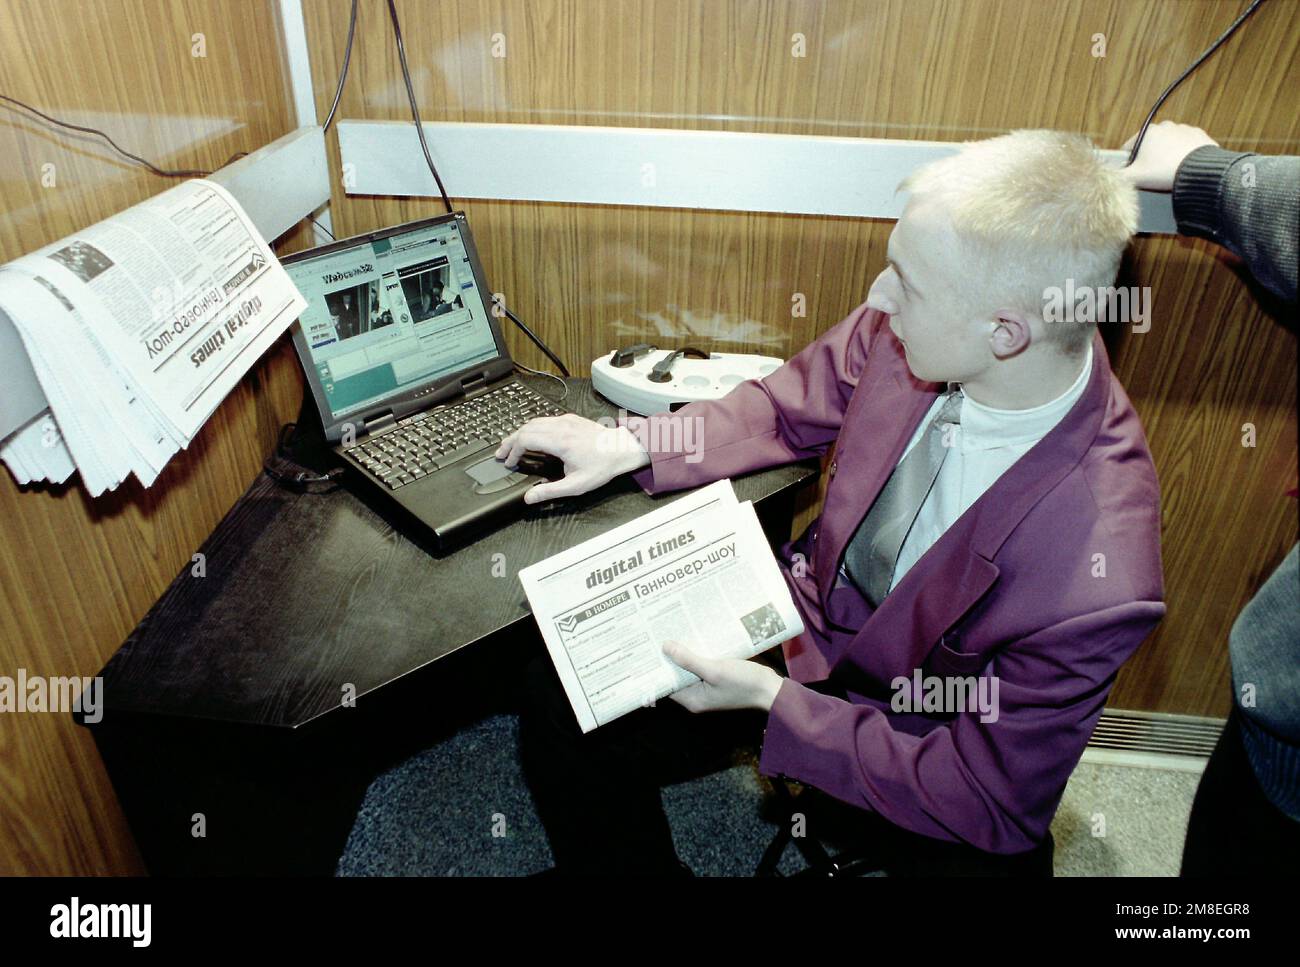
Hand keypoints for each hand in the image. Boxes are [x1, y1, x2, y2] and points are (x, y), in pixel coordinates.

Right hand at [495, 413, 649, 503]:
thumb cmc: (602, 466)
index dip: (513, 451)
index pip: (526, 439)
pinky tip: (532, 437)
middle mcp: (561, 427)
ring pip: (534, 421)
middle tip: (502, 453)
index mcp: (560, 442)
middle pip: (526, 428)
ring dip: (520, 433)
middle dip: (510, 441)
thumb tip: (530, 498)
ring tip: (512, 445)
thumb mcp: (576, 485)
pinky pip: (546, 420)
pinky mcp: (570, 419)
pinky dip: (533, 428)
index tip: (509, 462)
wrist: (622, 449)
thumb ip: (550, 491)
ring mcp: (566, 421)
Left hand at [662, 641, 783, 712]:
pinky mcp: (717, 679)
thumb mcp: (714, 670)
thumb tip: (665, 648)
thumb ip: (689, 660)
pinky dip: (697, 655)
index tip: (648, 653)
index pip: (666, 686)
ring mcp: (708, 688)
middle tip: (658, 637)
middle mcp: (697, 696)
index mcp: (692, 699)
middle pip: (676, 677)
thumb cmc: (743, 683)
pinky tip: (694, 640)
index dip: (657, 670)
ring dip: (684, 655)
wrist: (771, 689)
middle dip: (669, 659)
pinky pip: (701, 667)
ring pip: (689, 670)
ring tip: (673, 634)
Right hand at [1120, 121, 1217, 191]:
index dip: (1128, 161)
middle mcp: (1165, 126)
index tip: (1133, 172)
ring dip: (1168, 154)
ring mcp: (1184, 129)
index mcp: (1147, 132)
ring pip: (1169, 144)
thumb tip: (1106, 176)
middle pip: (1150, 144)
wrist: (1199, 171)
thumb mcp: (1135, 178)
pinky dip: (1184, 154)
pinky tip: (1184, 166)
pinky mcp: (1199, 136)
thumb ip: (1117, 176)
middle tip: (1152, 173)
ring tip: (1170, 171)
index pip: (1129, 146)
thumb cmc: (1164, 172)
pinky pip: (1187, 145)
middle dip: (1150, 157)